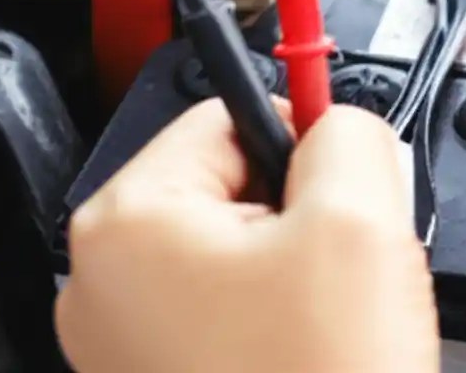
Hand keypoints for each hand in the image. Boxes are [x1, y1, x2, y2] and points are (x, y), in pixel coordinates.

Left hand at [54, 100, 439, 372]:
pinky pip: (233, 311)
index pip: (225, 116)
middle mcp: (107, 283)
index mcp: (129, 226)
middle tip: (345, 268)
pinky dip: (285, 318)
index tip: (343, 182)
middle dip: (305, 215)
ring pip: (240, 253)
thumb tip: (337, 120)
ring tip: (333, 322)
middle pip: (232, 186)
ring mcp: (130, 342)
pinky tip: (316, 350)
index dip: (302, 142)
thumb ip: (348, 133)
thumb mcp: (358, 220)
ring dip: (301, 271)